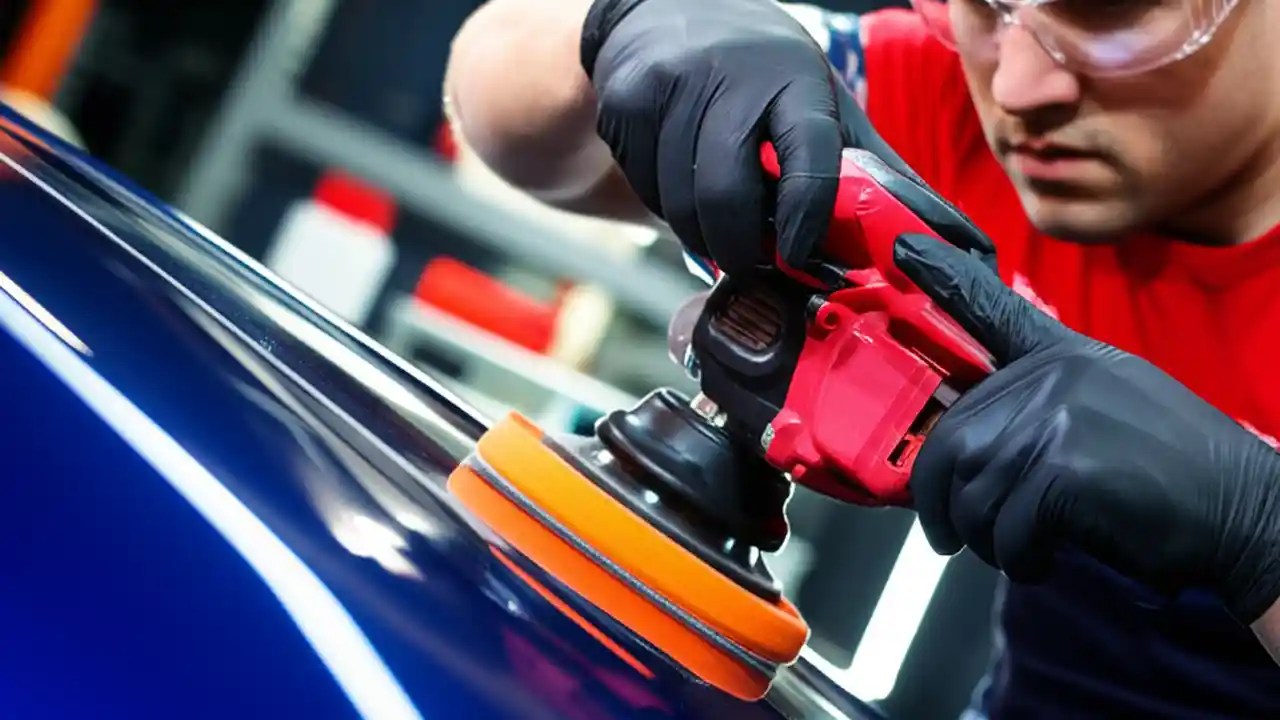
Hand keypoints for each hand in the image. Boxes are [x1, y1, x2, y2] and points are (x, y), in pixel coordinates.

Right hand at [580, 0, 921, 275]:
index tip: (803, 258)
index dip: (805, 222)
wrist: (665, 14)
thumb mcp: (823, 106)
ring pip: (679, 205)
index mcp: (795, 78)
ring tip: (723, 222)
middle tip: (756, 263)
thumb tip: (951, 243)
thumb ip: (874, 173)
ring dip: (702, 234)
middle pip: (725, 196)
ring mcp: (670, 85)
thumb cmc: (761, 76)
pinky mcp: (625, 102)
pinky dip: (667, 207)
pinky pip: (645, 189)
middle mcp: (729, 74)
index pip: (807, 158)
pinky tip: (682, 182)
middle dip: (740, 249)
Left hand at [893, 234, 1279, 623]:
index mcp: (1065, 357)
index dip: (944, 274)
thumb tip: (971, 446)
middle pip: (951, 439)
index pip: (991, 306)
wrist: (1243, 511)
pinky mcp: (1064, 469)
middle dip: (943, 501)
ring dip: (985, 538)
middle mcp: (1054, 378)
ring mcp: (1057, 419)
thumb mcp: (1111, 404)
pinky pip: (1004, 529)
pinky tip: (1045, 557)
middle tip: (950, 533)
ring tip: (1018, 547)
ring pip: (971, 492)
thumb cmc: (1173, 472)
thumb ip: (1041, 406)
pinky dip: (1018, 558)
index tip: (903, 245)